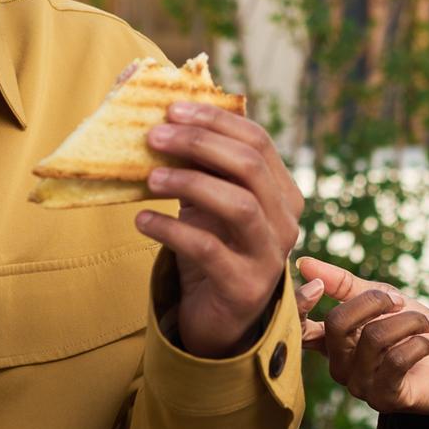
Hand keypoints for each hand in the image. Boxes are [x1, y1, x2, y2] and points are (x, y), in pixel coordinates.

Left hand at [134, 102, 303, 358]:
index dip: (215, 120)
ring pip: (238, 204)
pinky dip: (171, 230)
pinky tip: (142, 221)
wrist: (218, 319)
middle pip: (250, 165)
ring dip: (190, 183)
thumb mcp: (207, 201)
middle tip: (154, 136)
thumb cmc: (212, 247)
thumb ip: (197, 163)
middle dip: (199, 143)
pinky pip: (208, 249)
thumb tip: (161, 113)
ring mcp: (269, 256)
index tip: (172, 109)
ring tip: (149, 178)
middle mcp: (286, 220)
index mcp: (282, 191)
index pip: (257, 141)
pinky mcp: (244, 287)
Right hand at [294, 257, 428, 428]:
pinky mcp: (385, 398)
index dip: (299, 306)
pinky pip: (396, 361)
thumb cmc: (413, 330)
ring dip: (408, 320)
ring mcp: (360, 386)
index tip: (318, 286)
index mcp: (333, 341)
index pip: (299, 329)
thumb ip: (343, 284)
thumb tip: (303, 263)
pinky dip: (418, 343)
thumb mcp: (381, 299)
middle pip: (338, 322)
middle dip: (375, 301)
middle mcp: (339, 366)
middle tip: (400, 301)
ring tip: (427, 323)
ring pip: (374, 337)